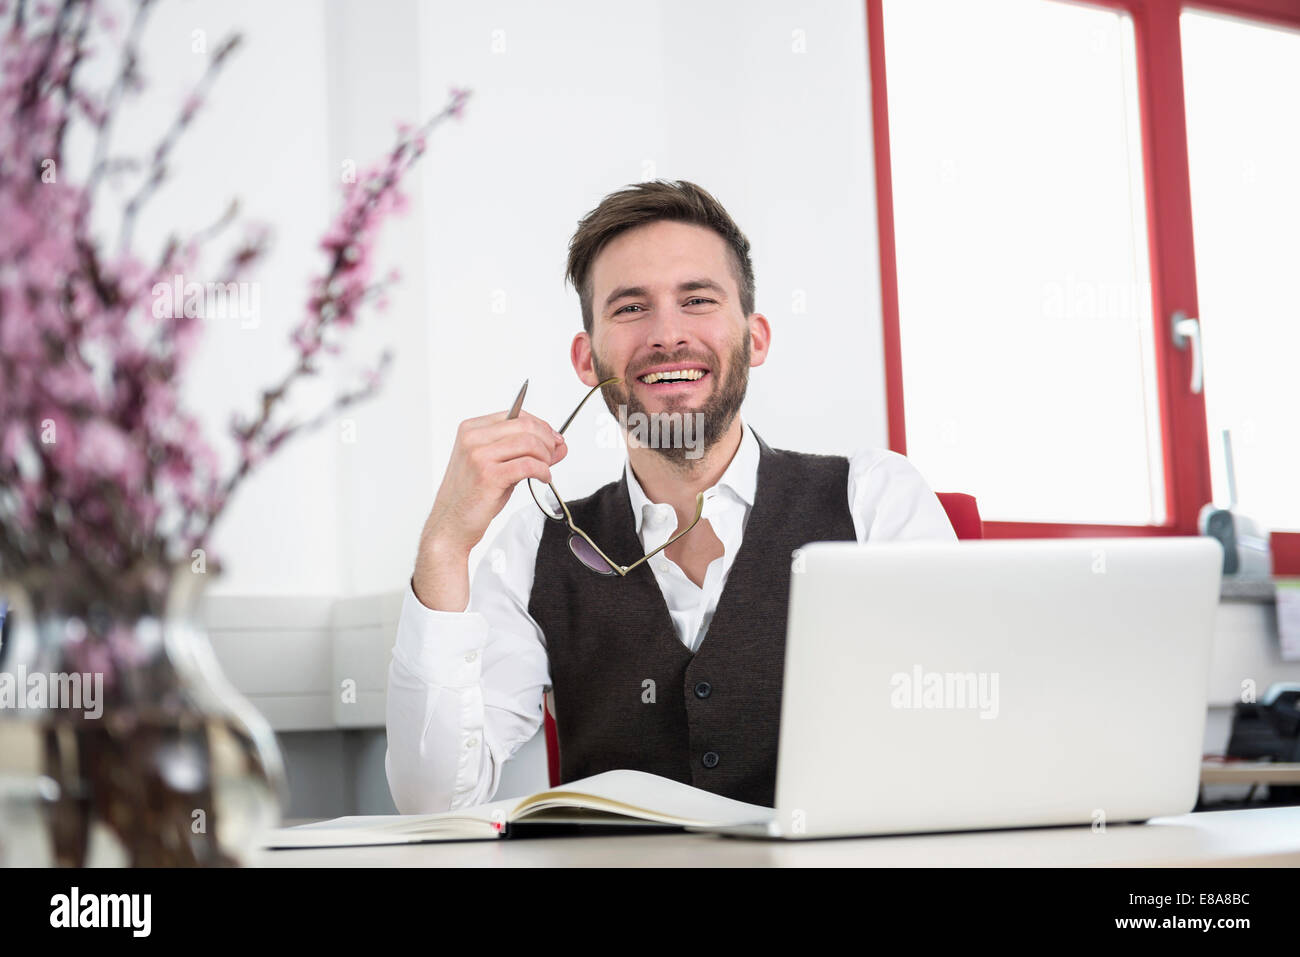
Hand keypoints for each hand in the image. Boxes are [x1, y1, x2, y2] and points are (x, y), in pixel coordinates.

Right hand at [412, 408, 565, 610]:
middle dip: (547, 440)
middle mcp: (472, 438)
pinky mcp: (488, 475)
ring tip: (546, 469)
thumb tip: (558, 444)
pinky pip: (528, 465)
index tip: (553, 439)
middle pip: (525, 425)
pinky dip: (543, 471)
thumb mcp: (497, 465)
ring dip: (546, 456)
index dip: (541, 425)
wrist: (450, 524)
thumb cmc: (471, 496)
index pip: (515, 414)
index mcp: (471, 429)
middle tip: (554, 454)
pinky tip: (543, 478)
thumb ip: (525, 452)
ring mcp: (479, 456)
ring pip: (529, 443)